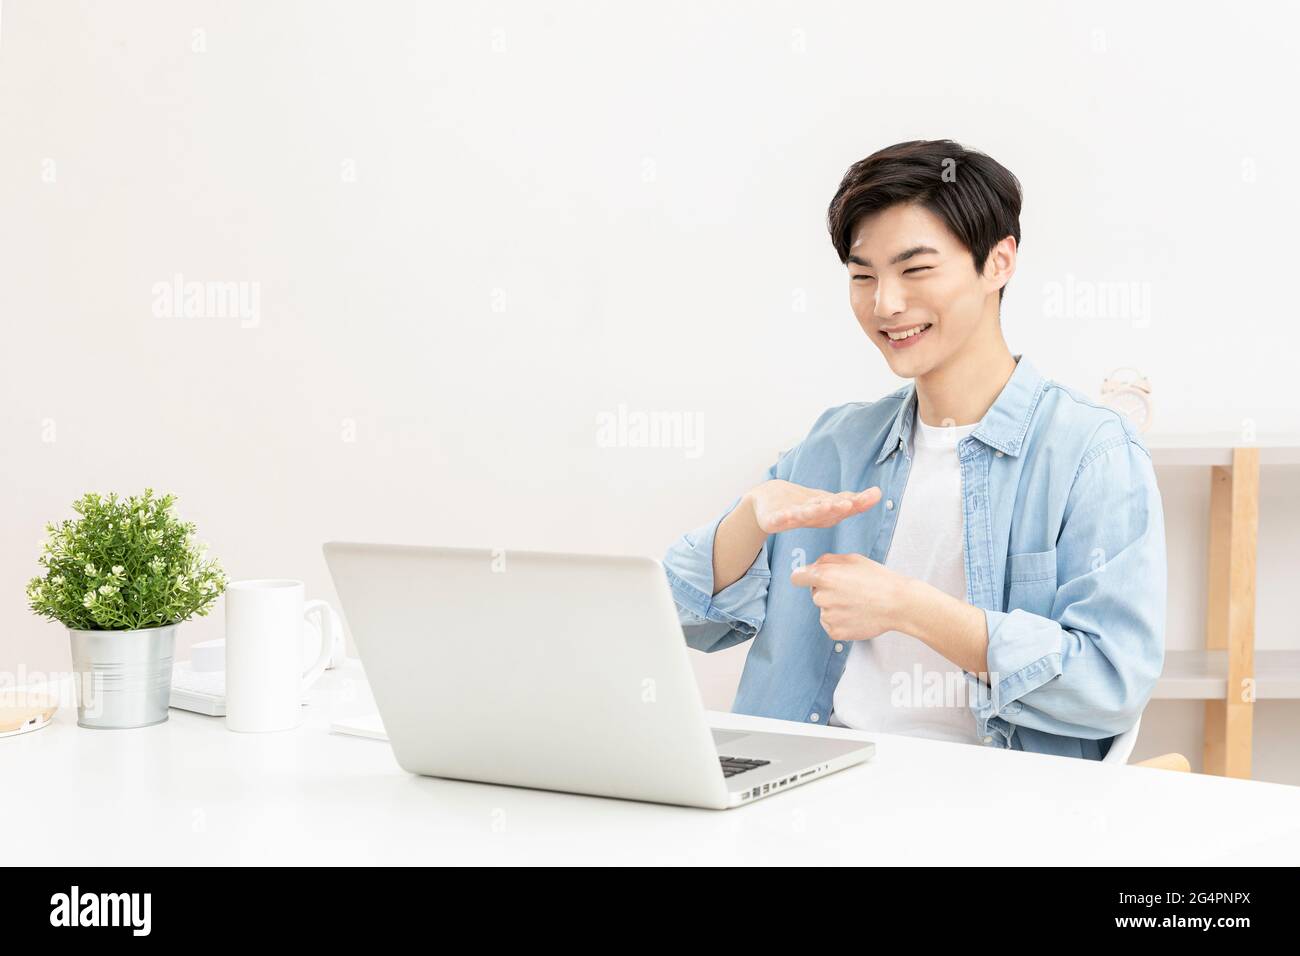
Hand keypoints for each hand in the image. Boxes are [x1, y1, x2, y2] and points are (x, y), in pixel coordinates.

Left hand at [747, 480, 881, 533]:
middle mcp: (813, 519)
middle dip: (837, 508)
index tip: (871, 496)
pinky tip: (787, 515)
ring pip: (806, 515)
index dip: (857, 503)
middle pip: (827, 513)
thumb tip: (879, 492)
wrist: (769, 503)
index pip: (844, 507)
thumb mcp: (829, 501)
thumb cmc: (803, 504)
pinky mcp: (774, 520)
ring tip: (825, 506)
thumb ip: (853, 500)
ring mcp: (793, 519)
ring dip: (815, 512)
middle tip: (849, 504)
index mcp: (827, 514)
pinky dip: (783, 518)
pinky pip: (779, 519)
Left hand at [789, 553, 913, 641]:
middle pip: (815, 594)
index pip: (797, 578)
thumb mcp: (852, 559)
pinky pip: (831, 625)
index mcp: (823, 576)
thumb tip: (813, 566)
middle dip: (827, 592)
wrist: (898, 604)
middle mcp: (821, 597)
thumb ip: (827, 560)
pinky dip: (841, 622)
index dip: (805, 577)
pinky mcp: (835, 632)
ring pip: (824, 610)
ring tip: (857, 604)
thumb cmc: (878, 579)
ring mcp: (827, 616)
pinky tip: (856, 615)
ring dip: (835, 607)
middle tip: (849, 591)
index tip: (810, 580)